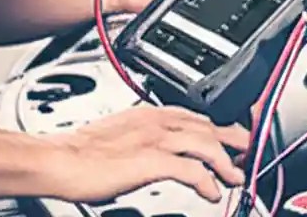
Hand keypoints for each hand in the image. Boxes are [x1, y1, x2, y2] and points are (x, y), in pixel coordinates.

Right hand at [42, 105, 249, 202]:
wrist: (58, 160)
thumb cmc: (80, 152)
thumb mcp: (121, 136)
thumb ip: (145, 139)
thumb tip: (161, 154)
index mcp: (150, 113)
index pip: (197, 114)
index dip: (221, 127)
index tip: (234, 139)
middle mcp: (156, 121)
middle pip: (209, 126)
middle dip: (234, 141)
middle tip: (248, 157)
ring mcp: (155, 139)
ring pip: (207, 144)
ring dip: (227, 163)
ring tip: (237, 179)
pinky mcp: (151, 161)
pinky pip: (191, 170)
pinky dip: (207, 182)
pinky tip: (212, 193)